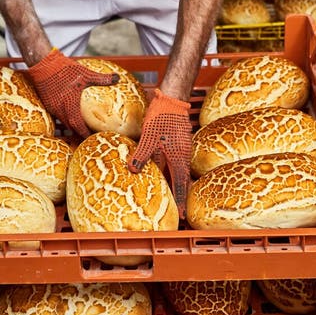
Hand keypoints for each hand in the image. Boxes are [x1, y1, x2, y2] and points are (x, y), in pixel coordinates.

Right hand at [28, 49, 118, 137]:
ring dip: (71, 124)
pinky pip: (56, 114)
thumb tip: (117, 78)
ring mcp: (51, 106)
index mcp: (69, 106)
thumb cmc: (64, 69)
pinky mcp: (47, 101)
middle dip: (78, 132)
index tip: (91, 138)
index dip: (85, 134)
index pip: (78, 126)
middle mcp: (59, 109)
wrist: (43, 63)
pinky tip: (68, 112)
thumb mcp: (85, 74)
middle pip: (70, 127)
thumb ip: (101, 79)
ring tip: (79, 126)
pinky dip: (64, 116)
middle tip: (87, 134)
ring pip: (62, 120)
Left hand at [128, 89, 191, 218]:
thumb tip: (133, 171)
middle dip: (179, 196)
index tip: (182, 216)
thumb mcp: (149, 137)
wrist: (172, 98)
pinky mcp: (177, 142)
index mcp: (178, 157)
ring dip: (175, 183)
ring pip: (178, 171)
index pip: (181, 185)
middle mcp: (183, 155)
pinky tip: (162, 172)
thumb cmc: (161, 116)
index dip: (180, 201)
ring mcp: (181, 148)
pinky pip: (175, 162)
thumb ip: (141, 155)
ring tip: (170, 197)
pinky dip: (170, 171)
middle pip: (182, 180)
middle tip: (177, 211)